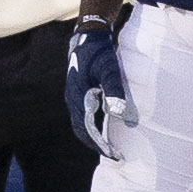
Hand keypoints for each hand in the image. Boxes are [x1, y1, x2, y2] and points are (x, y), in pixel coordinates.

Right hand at [65, 24, 136, 159]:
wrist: (89, 34)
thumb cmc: (100, 51)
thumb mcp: (110, 69)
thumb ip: (114, 90)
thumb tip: (119, 114)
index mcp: (78, 96)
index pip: (87, 129)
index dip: (100, 145)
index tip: (114, 156)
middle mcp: (73, 98)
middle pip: (82, 130)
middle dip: (97, 145)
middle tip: (116, 157)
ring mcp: (74, 95)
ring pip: (82, 123)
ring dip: (94, 137)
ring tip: (110, 147)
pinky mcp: (79, 91)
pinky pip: (84, 115)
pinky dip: (93, 126)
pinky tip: (104, 128)